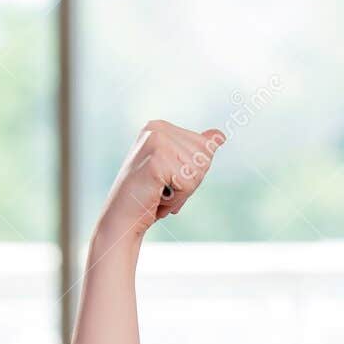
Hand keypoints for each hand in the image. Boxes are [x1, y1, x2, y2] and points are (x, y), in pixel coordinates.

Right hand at [93, 120, 225, 249]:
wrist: (123, 216)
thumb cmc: (150, 195)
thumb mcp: (177, 169)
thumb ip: (197, 151)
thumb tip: (220, 135)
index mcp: (161, 126)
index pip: (205, 146)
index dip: (194, 171)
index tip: (169, 177)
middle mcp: (157, 128)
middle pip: (205, 157)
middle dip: (191, 181)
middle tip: (164, 187)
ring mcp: (155, 142)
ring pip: (198, 171)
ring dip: (183, 191)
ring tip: (160, 192)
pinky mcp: (156, 160)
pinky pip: (188, 183)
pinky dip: (177, 197)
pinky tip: (157, 196)